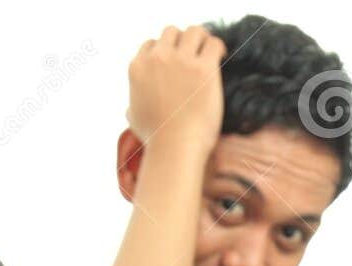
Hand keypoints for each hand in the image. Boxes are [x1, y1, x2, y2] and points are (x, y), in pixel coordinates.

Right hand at [127, 24, 225, 151]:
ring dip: (202, 39)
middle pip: (171, 32)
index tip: (177, 61)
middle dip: (183, 41)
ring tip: (209, 52)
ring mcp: (181, 61)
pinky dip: (218, 46)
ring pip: (193, 31)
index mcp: (138, 67)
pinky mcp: (204, 69)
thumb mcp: (134, 120)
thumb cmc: (157, 140)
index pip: (152, 44)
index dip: (166, 51)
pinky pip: (213, 43)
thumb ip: (132, 106)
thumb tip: (130, 109)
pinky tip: (220, 57)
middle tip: (195, 53)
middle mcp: (157, 58)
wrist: (175, 148)